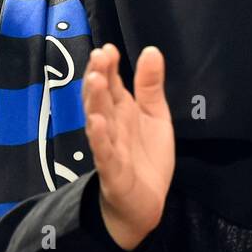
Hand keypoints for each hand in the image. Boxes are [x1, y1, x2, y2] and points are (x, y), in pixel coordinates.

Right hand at [84, 43, 173, 250]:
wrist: (145, 203)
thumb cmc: (146, 156)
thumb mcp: (155, 115)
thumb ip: (150, 86)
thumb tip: (151, 50)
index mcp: (122, 111)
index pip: (111, 84)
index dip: (109, 67)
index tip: (107, 49)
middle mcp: (112, 126)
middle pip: (101, 99)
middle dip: (99, 77)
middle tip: (99, 56)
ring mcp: (110, 148)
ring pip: (98, 122)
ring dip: (96, 102)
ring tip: (96, 81)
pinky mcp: (113, 171)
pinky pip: (104, 153)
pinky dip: (99, 139)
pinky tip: (96, 123)